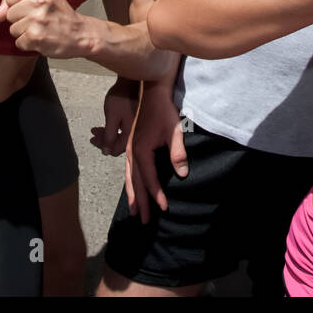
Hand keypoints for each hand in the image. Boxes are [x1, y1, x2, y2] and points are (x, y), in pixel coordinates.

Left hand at [0, 0, 90, 57]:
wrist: (81, 34)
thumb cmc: (59, 15)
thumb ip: (14, 1)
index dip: (18, 6)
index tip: (35, 8)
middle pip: (10, 13)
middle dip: (22, 20)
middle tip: (41, 20)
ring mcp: (38, 18)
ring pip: (13, 28)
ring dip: (25, 33)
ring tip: (43, 29)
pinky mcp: (36, 36)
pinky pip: (18, 42)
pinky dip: (29, 44)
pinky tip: (43, 39)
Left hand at [90, 76, 138, 155]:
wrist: (131, 81)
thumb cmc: (121, 98)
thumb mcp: (112, 118)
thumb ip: (109, 136)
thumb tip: (106, 152)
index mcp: (130, 135)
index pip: (116, 150)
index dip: (103, 147)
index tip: (92, 140)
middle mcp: (134, 133)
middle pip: (117, 143)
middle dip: (103, 140)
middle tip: (92, 135)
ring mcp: (134, 126)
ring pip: (118, 135)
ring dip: (106, 133)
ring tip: (94, 129)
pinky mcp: (133, 119)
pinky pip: (121, 129)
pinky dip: (112, 127)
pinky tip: (105, 123)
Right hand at [124, 79, 188, 222]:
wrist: (152, 91)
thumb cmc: (164, 110)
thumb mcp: (174, 130)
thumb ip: (177, 152)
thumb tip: (182, 174)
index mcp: (140, 151)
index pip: (149, 179)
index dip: (156, 195)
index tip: (164, 208)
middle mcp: (132, 152)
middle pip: (135, 182)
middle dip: (141, 202)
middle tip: (144, 221)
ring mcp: (130, 149)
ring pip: (130, 177)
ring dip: (133, 195)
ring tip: (135, 210)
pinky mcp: (133, 145)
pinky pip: (130, 169)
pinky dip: (132, 182)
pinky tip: (135, 188)